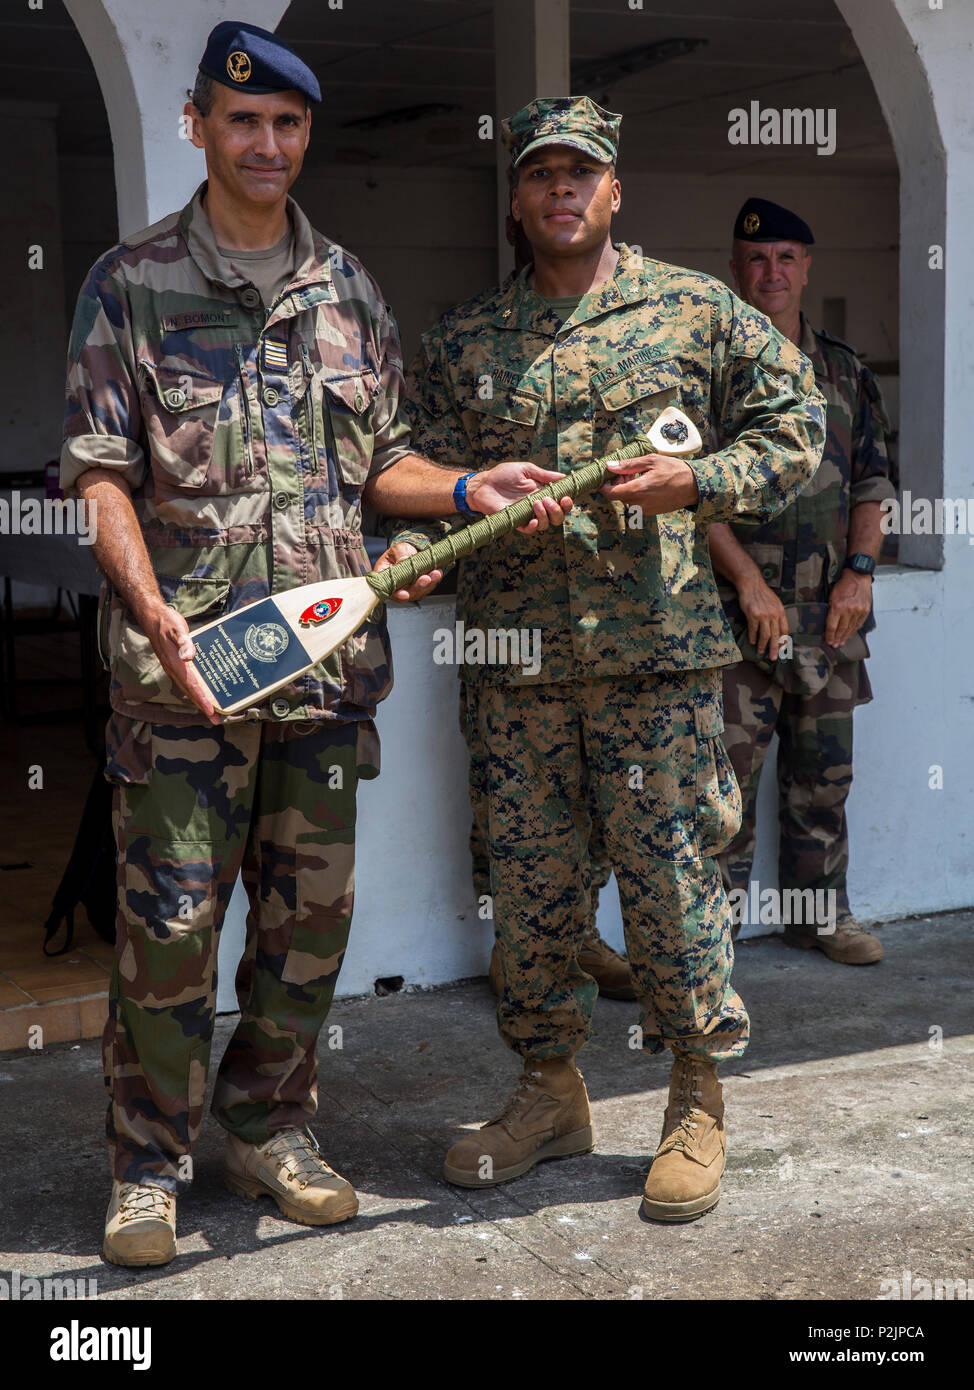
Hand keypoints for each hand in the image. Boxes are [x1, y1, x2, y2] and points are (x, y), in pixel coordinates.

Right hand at [141, 601, 219, 722]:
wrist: (153, 618)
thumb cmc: (167, 623)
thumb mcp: (177, 629)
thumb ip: (184, 642)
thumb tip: (189, 656)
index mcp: (175, 663)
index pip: (191, 685)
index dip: (201, 699)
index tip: (211, 711)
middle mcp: (173, 669)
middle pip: (190, 692)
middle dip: (203, 706)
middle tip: (216, 720)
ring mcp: (173, 669)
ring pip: (188, 689)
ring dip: (199, 701)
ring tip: (212, 712)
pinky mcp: (175, 665)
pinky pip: (187, 682)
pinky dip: (196, 691)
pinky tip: (204, 693)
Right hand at [373, 543, 443, 601]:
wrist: (410, 551)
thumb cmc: (400, 551)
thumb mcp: (398, 549)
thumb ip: (400, 554)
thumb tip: (403, 560)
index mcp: (384, 577)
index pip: (388, 589)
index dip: (397, 594)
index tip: (405, 594)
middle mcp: (396, 587)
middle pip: (406, 593)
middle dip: (417, 587)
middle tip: (425, 579)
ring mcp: (408, 589)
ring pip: (418, 592)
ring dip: (428, 584)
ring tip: (435, 574)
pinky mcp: (419, 588)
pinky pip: (427, 588)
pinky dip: (433, 581)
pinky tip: (437, 573)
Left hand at [466, 463, 572, 534]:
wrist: (484, 484)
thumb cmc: (503, 475)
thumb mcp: (526, 470)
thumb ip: (544, 475)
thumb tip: (564, 477)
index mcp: (543, 493)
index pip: (561, 503)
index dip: (567, 503)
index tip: (566, 497)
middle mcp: (538, 507)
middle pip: (557, 517)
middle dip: (558, 511)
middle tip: (548, 500)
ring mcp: (527, 515)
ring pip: (546, 524)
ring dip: (546, 515)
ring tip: (537, 502)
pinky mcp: (517, 522)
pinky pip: (530, 530)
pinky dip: (534, 526)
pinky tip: (533, 519)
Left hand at [599, 454, 698, 514]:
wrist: (695, 486)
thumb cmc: (674, 470)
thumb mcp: (651, 461)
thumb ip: (628, 465)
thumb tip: (609, 466)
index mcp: (638, 490)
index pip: (610, 494)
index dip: (604, 486)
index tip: (605, 478)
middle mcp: (640, 504)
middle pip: (619, 496)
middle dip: (619, 483)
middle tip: (629, 471)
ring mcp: (645, 510)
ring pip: (628, 500)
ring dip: (628, 489)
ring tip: (640, 476)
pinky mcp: (651, 513)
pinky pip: (637, 504)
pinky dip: (637, 494)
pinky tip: (647, 485)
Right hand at [737, 576, 788, 660]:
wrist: (751, 583)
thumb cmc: (761, 593)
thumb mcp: (774, 602)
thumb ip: (776, 614)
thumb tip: (776, 627)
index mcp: (780, 611)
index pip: (784, 630)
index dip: (783, 641)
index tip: (782, 649)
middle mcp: (774, 614)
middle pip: (776, 635)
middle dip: (775, 648)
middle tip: (773, 657)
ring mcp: (764, 615)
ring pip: (765, 635)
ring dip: (763, 645)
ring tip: (761, 652)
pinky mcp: (753, 615)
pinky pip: (754, 630)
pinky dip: (753, 637)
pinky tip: (752, 642)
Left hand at [826, 569, 871, 647]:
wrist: (858, 577)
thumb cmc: (843, 585)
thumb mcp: (831, 596)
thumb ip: (830, 610)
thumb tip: (828, 624)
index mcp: (838, 607)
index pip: (832, 626)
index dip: (830, 636)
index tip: (828, 641)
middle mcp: (848, 610)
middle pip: (841, 629)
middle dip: (837, 638)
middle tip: (834, 645)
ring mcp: (858, 611)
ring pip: (850, 628)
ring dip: (845, 637)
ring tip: (841, 642)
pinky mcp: (865, 611)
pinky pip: (858, 624)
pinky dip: (853, 631)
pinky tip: (849, 635)